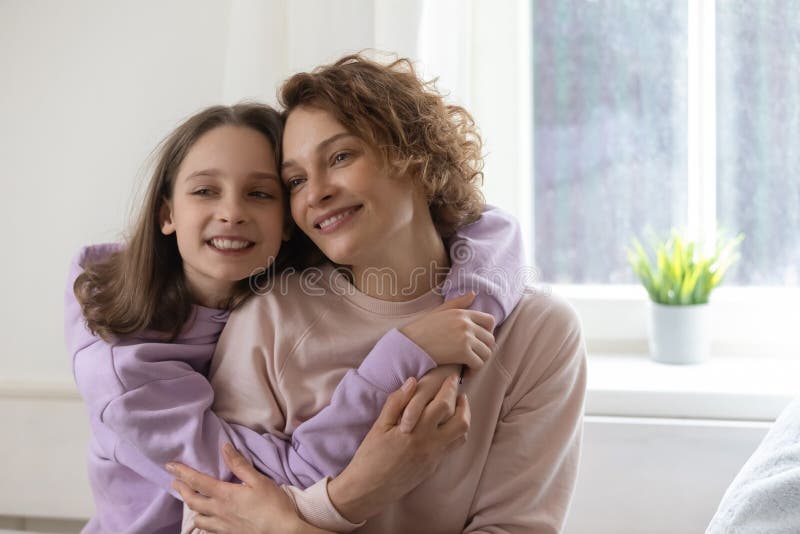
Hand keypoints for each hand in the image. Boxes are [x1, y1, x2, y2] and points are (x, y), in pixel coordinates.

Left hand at [167, 444, 332, 533]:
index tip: (170, 466)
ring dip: (192, 508)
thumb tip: (225, 447)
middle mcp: (218, 511)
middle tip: (175, 482)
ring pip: (197, 518)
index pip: (197, 481)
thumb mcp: (259, 480)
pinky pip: (208, 530)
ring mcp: (222, 526)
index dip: (182, 473)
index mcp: (225, 495)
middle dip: (181, 490)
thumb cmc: (273, 505)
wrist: (282, 533)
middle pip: (192, 501)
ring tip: (192, 501)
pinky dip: (203, 523)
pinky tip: (208, 520)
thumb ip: (239, 465)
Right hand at [327, 375, 469, 523]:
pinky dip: (455, 432)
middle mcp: (430, 445)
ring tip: (456, 406)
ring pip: (461, 435)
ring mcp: (434, 458)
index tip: (450, 377)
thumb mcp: (379, 426)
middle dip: (461, 401)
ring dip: (463, 417)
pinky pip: (452, 447)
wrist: (368, 490)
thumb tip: (412, 381)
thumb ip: (397, 402)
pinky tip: (445, 425)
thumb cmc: (370, 456)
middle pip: (459, 420)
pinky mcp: (433, 467)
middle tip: (456, 389)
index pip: (442, 405)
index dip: (449, 388)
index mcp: (416, 432)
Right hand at [400, 292, 494, 369]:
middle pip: (490, 339)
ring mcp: (466, 337)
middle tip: (473, 357)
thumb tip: (473, 293)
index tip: (479, 342)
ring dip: (479, 362)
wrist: (409, 344)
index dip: (488, 332)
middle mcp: (466, 324)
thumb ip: (458, 303)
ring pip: (487, 353)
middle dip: (484, 350)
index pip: (489, 320)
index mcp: (462, 313)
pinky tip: (464, 373)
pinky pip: (478, 364)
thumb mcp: (440, 311)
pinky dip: (473, 371)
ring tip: (468, 366)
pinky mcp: (463, 352)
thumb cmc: (421, 329)